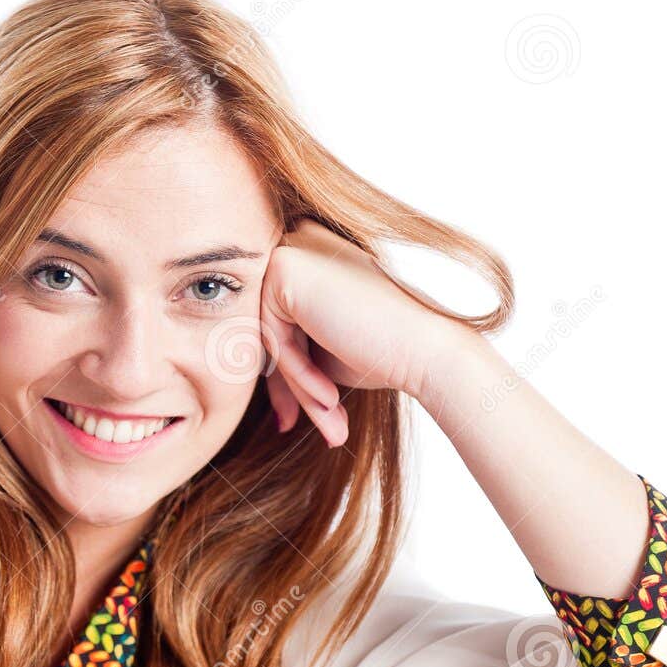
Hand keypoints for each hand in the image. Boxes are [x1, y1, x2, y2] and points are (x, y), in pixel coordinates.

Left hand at [259, 218, 464, 446]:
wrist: (426, 351)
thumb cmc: (384, 353)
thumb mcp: (321, 350)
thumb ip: (284, 343)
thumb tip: (239, 362)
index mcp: (312, 252)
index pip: (279, 320)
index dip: (287, 373)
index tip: (295, 417)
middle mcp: (300, 238)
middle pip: (270, 326)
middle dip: (287, 384)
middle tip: (299, 427)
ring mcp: (291, 246)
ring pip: (269, 335)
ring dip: (298, 386)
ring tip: (330, 419)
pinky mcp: (284, 265)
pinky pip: (271, 335)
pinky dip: (297, 372)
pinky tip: (329, 396)